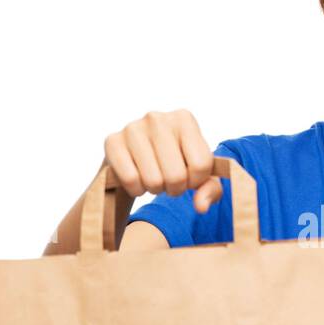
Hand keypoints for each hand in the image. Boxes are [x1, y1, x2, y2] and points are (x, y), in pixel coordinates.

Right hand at [104, 109, 221, 212]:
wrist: (133, 159)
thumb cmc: (173, 165)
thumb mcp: (198, 175)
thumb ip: (210, 190)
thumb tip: (201, 206)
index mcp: (184, 118)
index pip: (201, 165)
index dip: (195, 181)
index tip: (187, 176)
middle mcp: (158, 118)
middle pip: (177, 175)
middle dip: (174, 188)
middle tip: (168, 181)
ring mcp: (133, 127)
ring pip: (154, 180)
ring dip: (155, 189)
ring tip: (153, 178)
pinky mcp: (112, 141)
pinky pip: (131, 180)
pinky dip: (136, 189)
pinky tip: (137, 179)